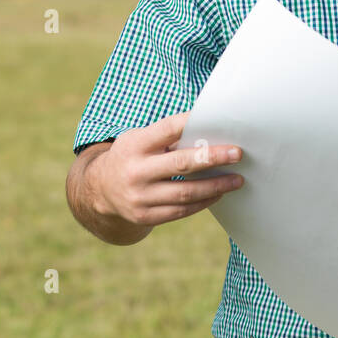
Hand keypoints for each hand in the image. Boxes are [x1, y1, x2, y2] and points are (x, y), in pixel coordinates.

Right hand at [88, 111, 243, 228]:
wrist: (100, 190)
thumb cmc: (130, 156)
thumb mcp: (139, 139)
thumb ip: (166, 137)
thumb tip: (208, 133)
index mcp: (134, 145)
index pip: (167, 130)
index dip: (192, 123)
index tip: (218, 121)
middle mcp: (135, 172)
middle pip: (181, 164)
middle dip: (212, 158)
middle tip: (237, 154)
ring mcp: (139, 197)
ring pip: (185, 193)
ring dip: (215, 186)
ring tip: (236, 179)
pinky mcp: (145, 216)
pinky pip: (180, 211)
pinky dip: (203, 202)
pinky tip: (218, 193)